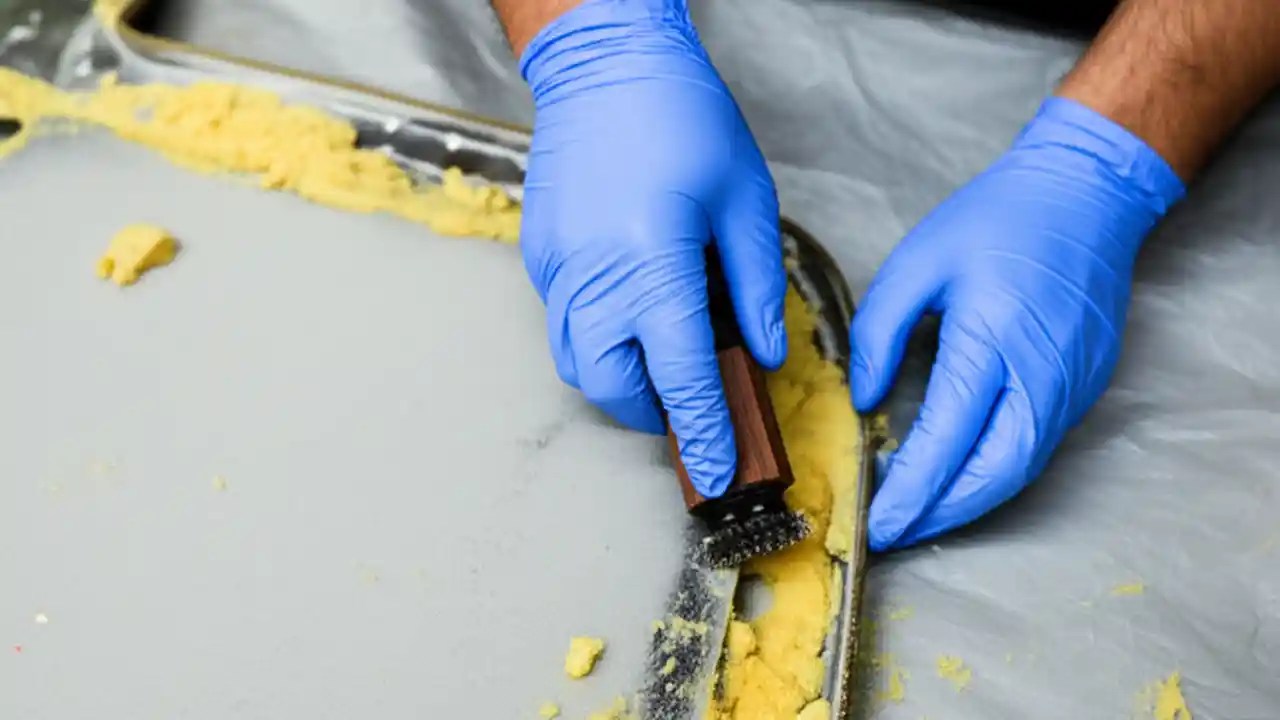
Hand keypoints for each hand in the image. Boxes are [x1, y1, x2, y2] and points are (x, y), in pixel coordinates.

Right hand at [517, 0, 786, 495]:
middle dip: (649, 411)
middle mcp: (594, 278)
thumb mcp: (745, 199)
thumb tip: (764, 351)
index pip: (682, 378)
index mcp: (654, 266)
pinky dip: (596, 334)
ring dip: (619, 377)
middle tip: (690, 400)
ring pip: (576, 360)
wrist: (603, 61)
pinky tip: (632, 303)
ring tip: (662, 354)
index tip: (717, 476)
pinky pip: (563, 319)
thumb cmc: (682, 117)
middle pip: (609, 386)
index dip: (704, 434)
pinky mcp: (539, 254)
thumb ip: (757, 284)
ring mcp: (557, 269)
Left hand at [851, 98, 1184, 550]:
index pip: (946, 441)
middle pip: (992, 477)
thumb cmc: (998, 218)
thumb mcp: (917, 261)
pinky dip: (994, 474)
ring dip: (967, 502)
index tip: (875, 523)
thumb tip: (862, 399)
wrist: (1086, 194)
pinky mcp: (1083, 388)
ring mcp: (1071, 388)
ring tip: (917, 513)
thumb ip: (879, 332)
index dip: (909, 491)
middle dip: (938, 514)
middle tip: (890, 533)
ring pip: (1019, 472)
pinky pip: (1035, 448)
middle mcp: (1041, 378)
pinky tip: (958, 475)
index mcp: (995, 342)